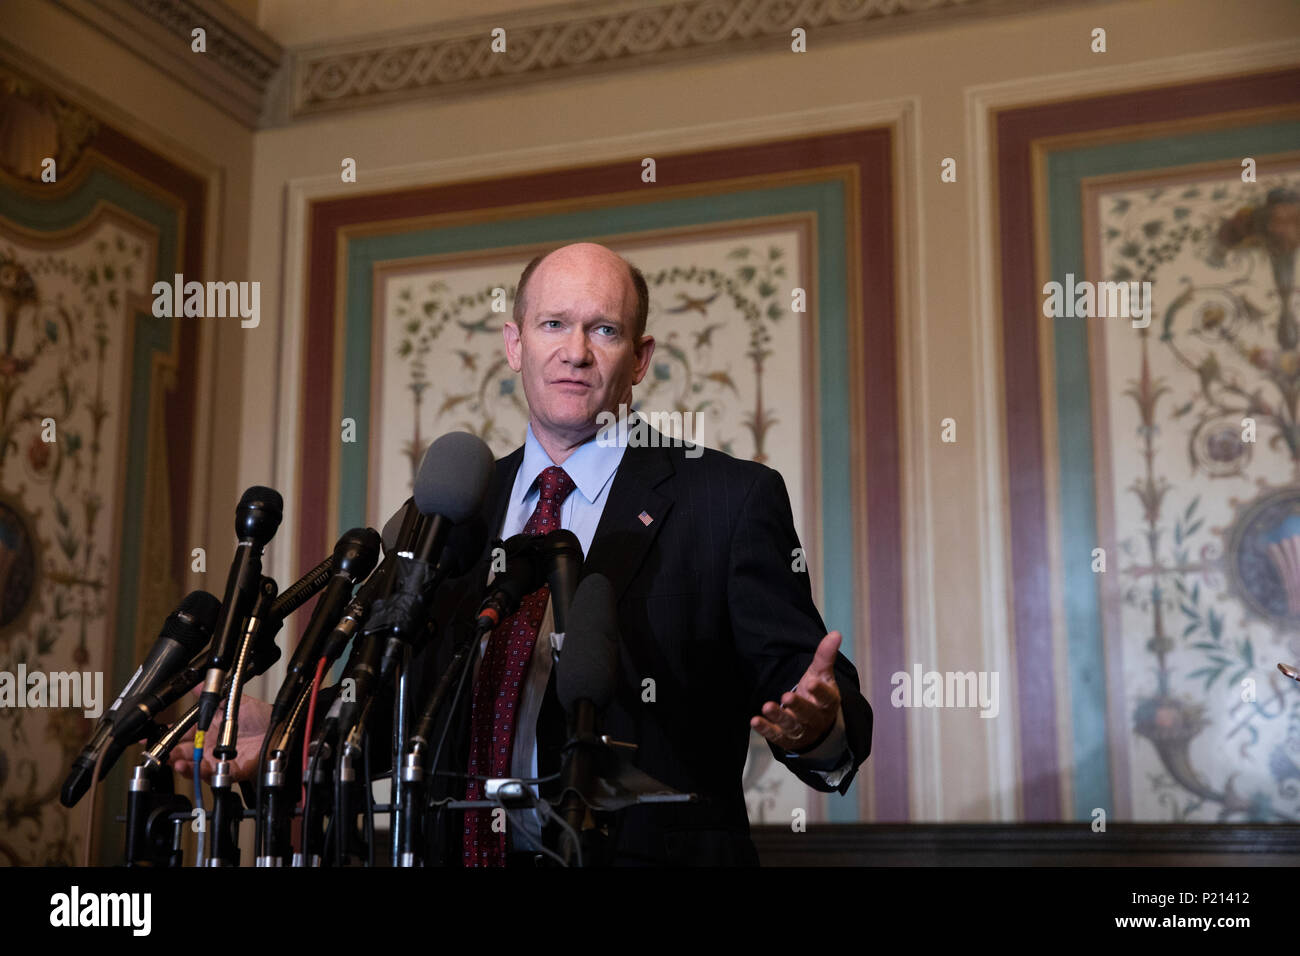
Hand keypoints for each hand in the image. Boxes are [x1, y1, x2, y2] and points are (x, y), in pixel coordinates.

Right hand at [167, 692, 273, 782]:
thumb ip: (211, 694)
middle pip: (182, 752)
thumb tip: (194, 683)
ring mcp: (216, 759)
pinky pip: (210, 774)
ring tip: (173, 760)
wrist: (277, 729)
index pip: (180, 734)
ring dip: (180, 763)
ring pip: (192, 765)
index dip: (165, 736)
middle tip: (160, 752)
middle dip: (168, 752)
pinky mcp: (228, 769)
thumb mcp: (231, 700)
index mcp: (206, 730)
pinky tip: (188, 766)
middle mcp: (208, 746)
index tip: (151, 737)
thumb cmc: (258, 717)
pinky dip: (198, 771)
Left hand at [750, 631, 841, 752]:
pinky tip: (755, 721)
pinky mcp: (786, 739)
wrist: (815, 725)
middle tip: (786, 696)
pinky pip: (776, 736)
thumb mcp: (821, 674)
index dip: (820, 692)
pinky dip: (766, 729)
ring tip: (766, 706)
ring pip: (792, 726)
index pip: (827, 698)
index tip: (812, 682)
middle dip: (798, 706)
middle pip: (808, 714)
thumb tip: (836, 633)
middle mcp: (816, 719)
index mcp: (828, 703)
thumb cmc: (816, 693)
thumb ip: (825, 656)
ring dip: (779, 717)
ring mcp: (802, 731)